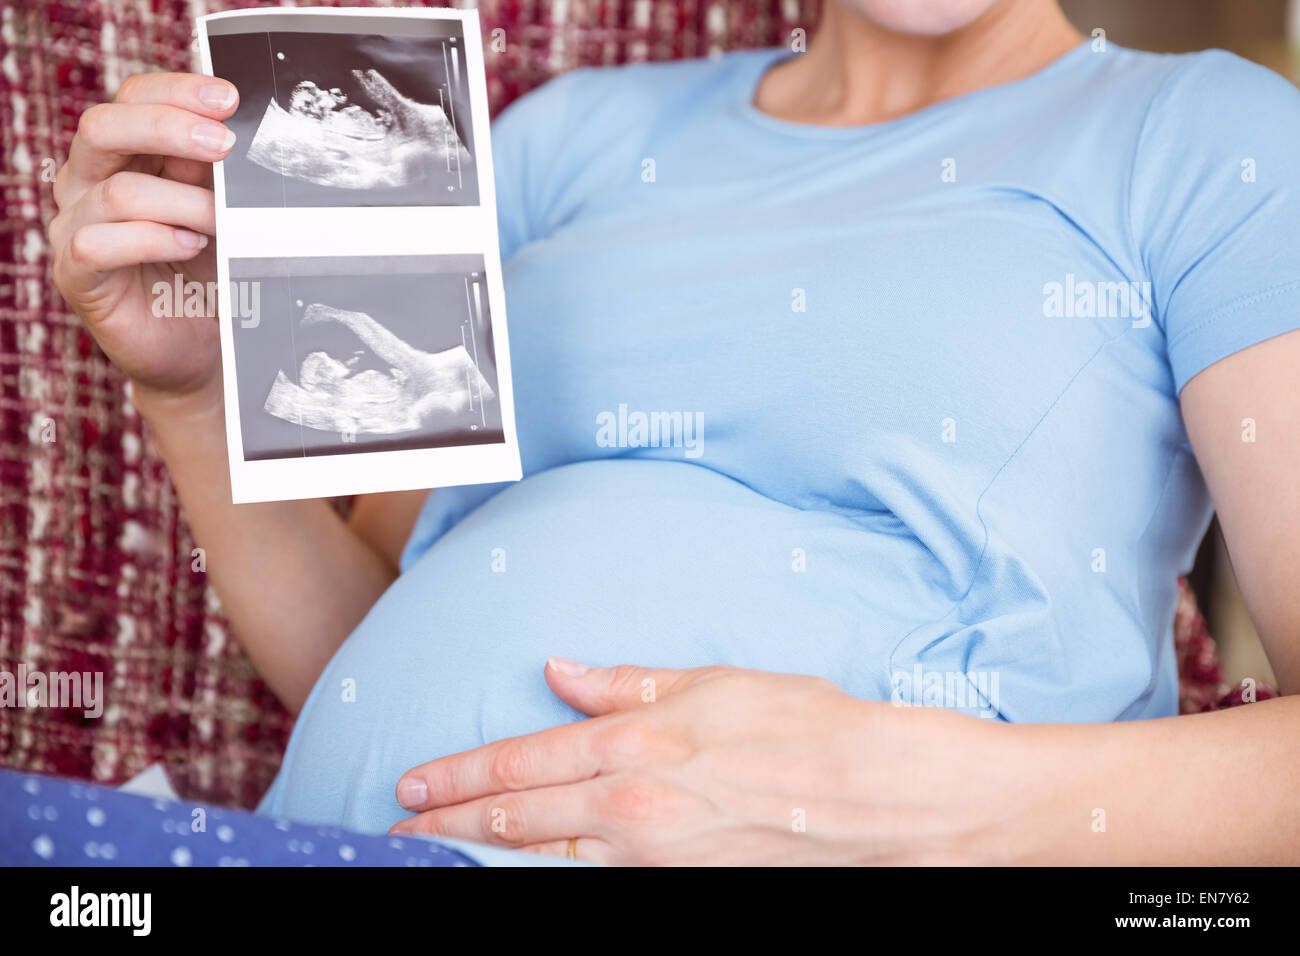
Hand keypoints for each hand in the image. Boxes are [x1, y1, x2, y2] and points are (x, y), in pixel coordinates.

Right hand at [48, 72, 239, 412]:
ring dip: (182, 203)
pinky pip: (97, 243)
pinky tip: (189, 246)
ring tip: (220, 223)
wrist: (199, 348)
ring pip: (116, 190)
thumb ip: (215, 173)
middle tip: (223, 144)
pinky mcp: (76, 275)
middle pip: (104, 127)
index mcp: (125, 154)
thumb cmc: (209, 275)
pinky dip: (152, 240)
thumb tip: (236, 130)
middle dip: (169, 127)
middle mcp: (89, 182)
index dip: (176, 91)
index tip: (226, 98)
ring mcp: (75, 226)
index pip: (132, 98)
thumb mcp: (220, 212)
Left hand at [390, 661, 1013, 864]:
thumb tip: (559, 672)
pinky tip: (524, 869)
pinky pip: (591, 881)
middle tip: (400, 830)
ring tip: (439, 853)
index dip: (462, 774)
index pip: (525, 760)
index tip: (414, 785)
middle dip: (452, 823)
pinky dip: (546, 872)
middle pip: (518, 816)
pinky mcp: (678, 883)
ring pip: (545, 858)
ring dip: (486, 853)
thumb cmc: (802, 726)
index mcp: (636, 742)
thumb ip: (625, 683)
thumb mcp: (711, 684)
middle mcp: (631, 804)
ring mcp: (652, 854)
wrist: (875, 795)